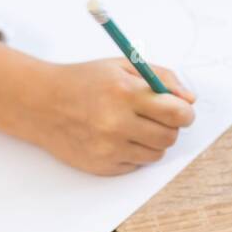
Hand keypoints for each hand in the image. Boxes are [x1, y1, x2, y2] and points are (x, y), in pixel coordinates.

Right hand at [0, 35, 195, 175]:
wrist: (41, 104)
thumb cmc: (85, 81)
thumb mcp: (122, 66)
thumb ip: (162, 77)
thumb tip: (190, 100)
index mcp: (124, 92)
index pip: (176, 113)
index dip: (185, 113)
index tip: (182, 111)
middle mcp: (116, 123)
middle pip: (170, 136)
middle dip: (170, 127)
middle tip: (157, 117)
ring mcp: (109, 148)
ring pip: (156, 153)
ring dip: (153, 141)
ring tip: (134, 126)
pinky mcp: (103, 166)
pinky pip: (137, 165)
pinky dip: (134, 153)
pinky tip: (116, 137)